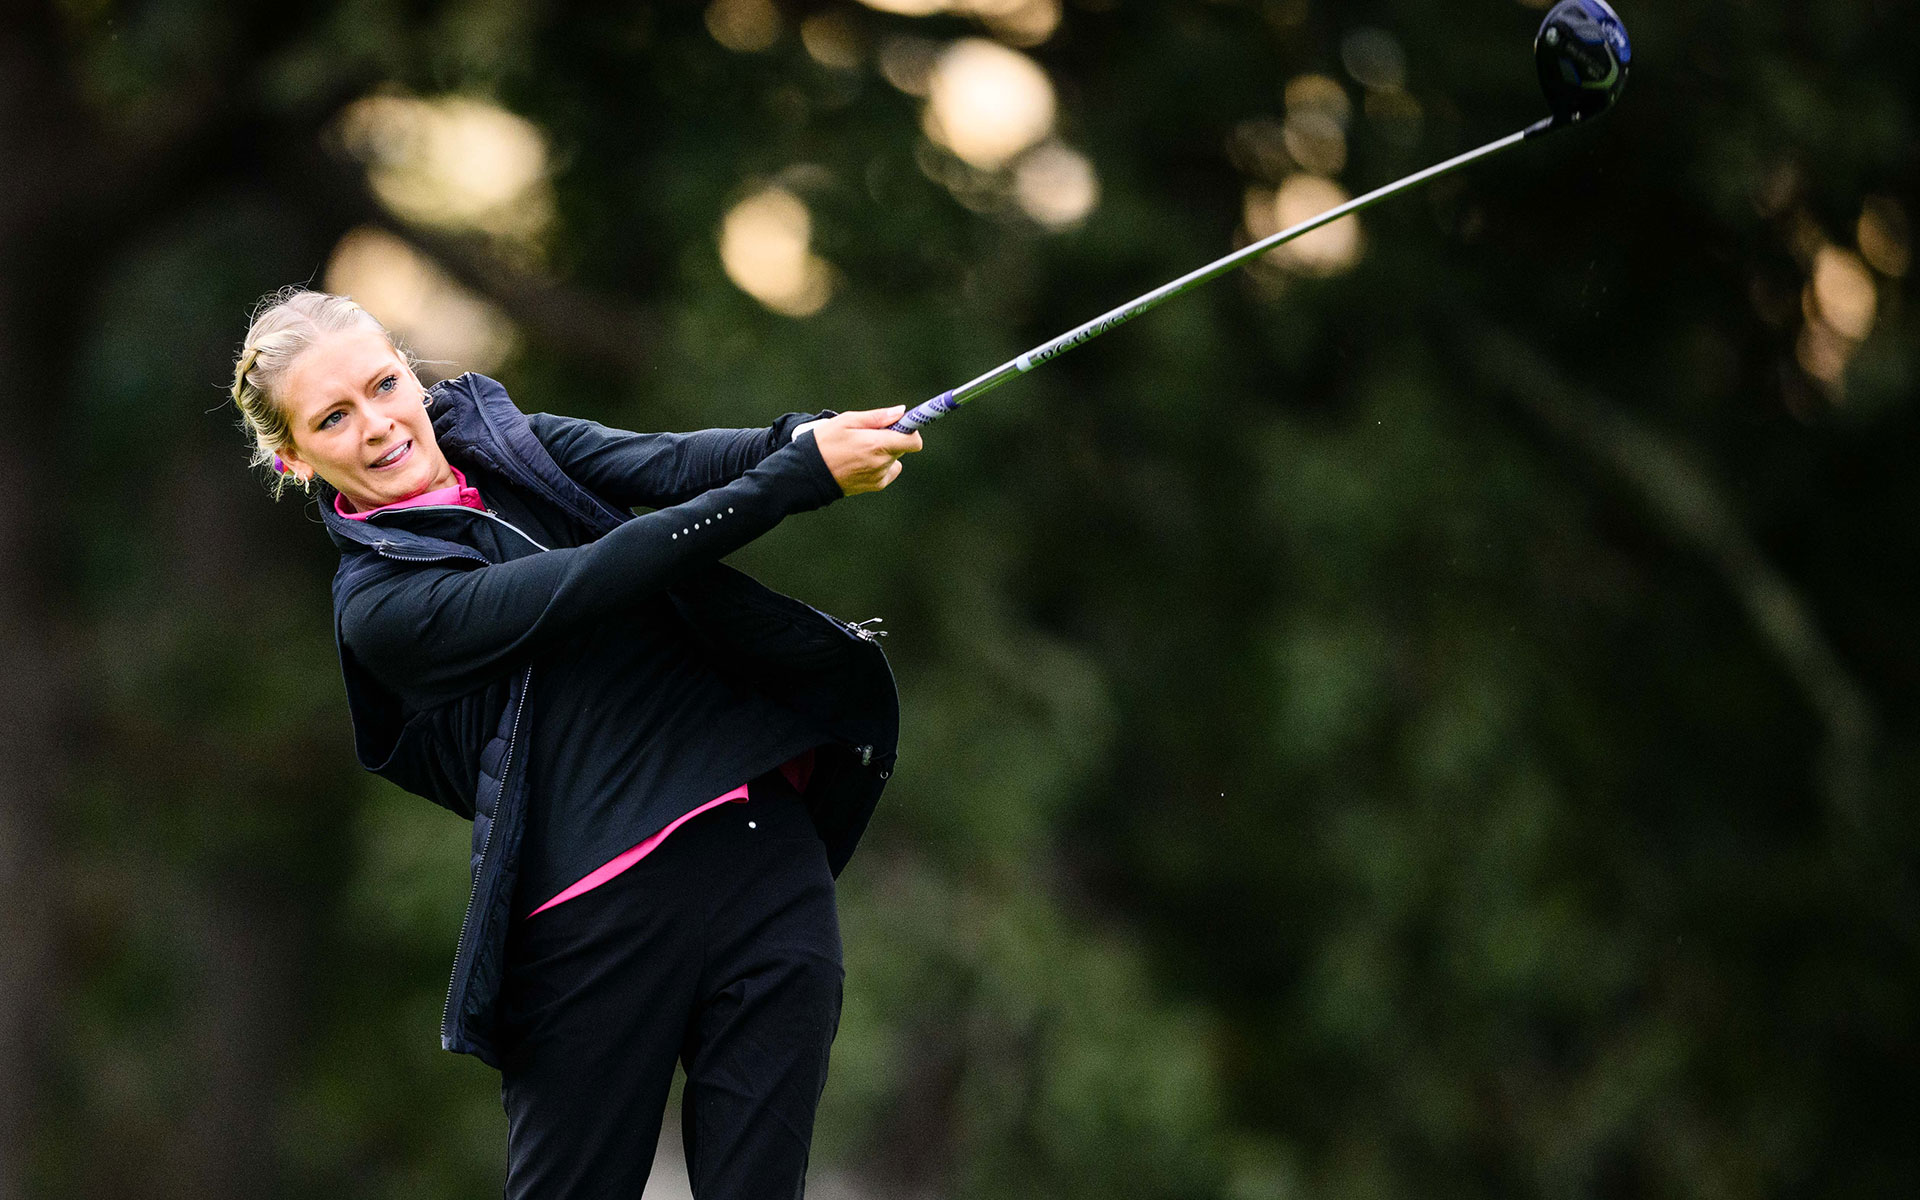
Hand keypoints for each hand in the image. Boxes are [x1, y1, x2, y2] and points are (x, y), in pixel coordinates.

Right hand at [807, 406, 922, 495]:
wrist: (808, 472)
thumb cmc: (824, 443)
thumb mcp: (847, 421)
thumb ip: (877, 417)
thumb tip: (901, 411)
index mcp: (877, 445)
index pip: (913, 441)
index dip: (910, 430)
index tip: (901, 424)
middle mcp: (882, 463)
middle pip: (902, 447)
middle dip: (891, 438)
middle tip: (869, 434)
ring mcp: (879, 476)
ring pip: (894, 458)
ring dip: (884, 452)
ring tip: (860, 449)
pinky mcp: (875, 485)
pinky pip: (887, 470)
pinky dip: (880, 464)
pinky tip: (861, 461)